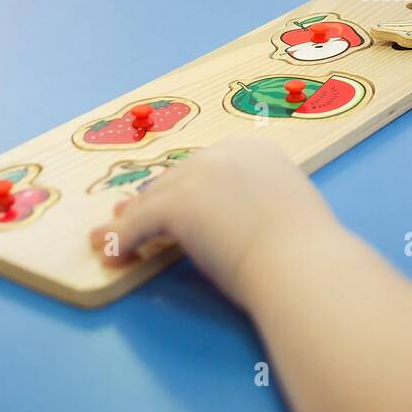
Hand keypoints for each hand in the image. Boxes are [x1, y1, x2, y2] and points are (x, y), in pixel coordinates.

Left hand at [88, 135, 336, 307]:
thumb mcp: (286, 208)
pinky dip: (123, 240)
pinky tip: (114, 255)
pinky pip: (139, 224)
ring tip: (107, 235)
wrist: (301, 260)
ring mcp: (199, 177)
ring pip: (154, 198)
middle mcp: (225, 154)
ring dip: (129, 220)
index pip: (209, 167)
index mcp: (257, 151)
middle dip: (153, 198)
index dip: (186, 184)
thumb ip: (261, 203)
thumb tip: (244, 222)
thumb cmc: (304, 246)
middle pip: (177, 177)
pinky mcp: (177, 205)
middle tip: (130, 213)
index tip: (173, 197)